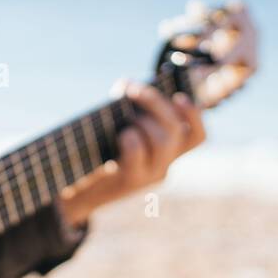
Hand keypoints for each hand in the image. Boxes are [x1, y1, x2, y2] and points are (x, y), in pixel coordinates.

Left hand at [58, 82, 205, 225]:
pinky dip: (131, 137)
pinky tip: (120, 134)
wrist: (81, 191)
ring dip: (144, 120)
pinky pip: (139, 152)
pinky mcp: (132, 180)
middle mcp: (165, 165)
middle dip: (156, 102)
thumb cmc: (101, 154)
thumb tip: (127, 86)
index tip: (179, 97)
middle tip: (133, 89)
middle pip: (176, 130)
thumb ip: (131, 109)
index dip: (194, 115)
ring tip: (125, 117)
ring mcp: (150, 175)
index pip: (197, 136)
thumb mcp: (121, 129)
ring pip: (163, 141)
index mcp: (168, 153)